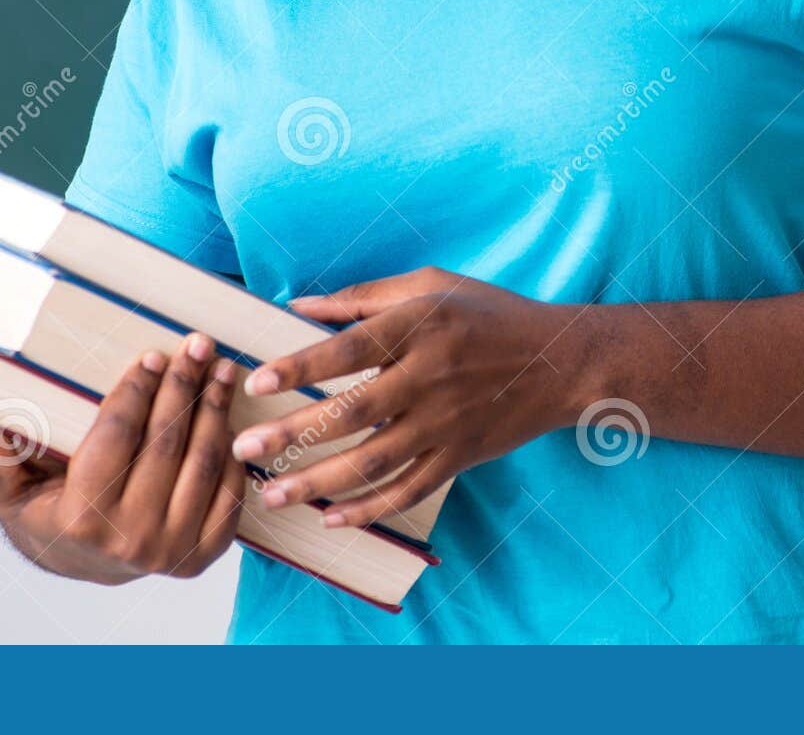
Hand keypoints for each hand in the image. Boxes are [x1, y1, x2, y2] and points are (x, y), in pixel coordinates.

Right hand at [0, 333, 245, 584]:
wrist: (84, 561)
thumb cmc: (46, 509)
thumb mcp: (8, 487)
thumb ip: (0, 457)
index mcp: (81, 518)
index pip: (117, 436)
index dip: (137, 390)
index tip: (151, 355)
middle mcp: (129, 539)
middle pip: (166, 443)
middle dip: (184, 385)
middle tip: (197, 344)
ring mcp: (170, 551)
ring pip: (203, 462)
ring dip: (216, 408)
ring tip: (222, 369)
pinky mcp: (203, 554)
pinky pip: (229, 493)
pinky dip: (233, 450)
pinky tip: (230, 415)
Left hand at [229, 268, 583, 527]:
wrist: (559, 360)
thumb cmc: (489, 312)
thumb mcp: (431, 285)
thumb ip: (364, 296)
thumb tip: (300, 304)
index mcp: (420, 326)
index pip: (349, 349)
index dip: (301, 366)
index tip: (257, 381)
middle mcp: (429, 377)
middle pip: (351, 413)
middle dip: (292, 434)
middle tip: (244, 448)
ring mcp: (445, 423)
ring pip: (374, 462)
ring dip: (318, 483)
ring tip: (272, 495)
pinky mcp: (459, 456)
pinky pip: (408, 490)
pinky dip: (369, 508)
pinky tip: (331, 518)